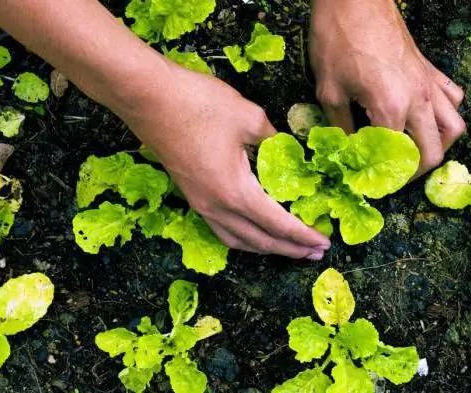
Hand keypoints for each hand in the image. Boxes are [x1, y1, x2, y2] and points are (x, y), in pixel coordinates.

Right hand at [114, 60, 330, 258]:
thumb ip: (274, 139)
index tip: (324, 242)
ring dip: (265, 248)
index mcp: (236, 192)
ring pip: (237, 240)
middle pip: (260, 241)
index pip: (278, 224)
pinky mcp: (190, 194)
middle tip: (315, 252)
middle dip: (290, 249)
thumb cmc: (198, 104)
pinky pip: (222, 229)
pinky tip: (252, 231)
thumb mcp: (249, 117)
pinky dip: (243, 238)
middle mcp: (217, 207)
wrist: (146, 96)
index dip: (304, 235)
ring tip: (288, 249)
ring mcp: (200, 203)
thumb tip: (289, 149)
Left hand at [310, 0, 465, 176]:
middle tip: (396, 176)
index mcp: (391, 108)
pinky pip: (453, 99)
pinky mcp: (431, 70)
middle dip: (416, 172)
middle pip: (434, 152)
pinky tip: (428, 118)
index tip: (373, 185)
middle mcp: (418, 100)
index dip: (384, 178)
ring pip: (454, 128)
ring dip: (439, 147)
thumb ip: (341, 128)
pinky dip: (447, 115)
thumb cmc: (337, 39)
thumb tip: (347, 152)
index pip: (396, 158)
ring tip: (418, 152)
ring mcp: (429, 84)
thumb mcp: (328, 90)